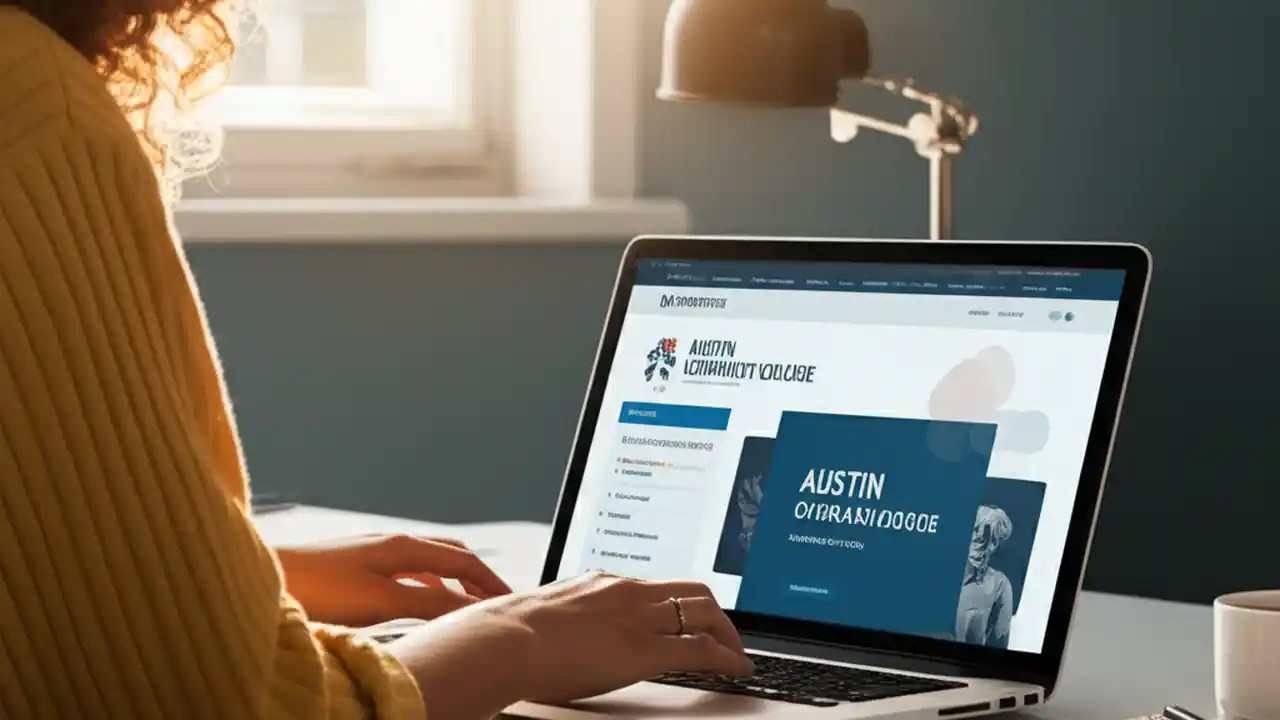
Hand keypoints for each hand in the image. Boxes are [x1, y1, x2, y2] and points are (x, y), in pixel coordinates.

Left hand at [275, 534, 511, 626]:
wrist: (265, 576)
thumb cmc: (317, 587)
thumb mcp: (379, 601)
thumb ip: (427, 604)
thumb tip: (468, 610)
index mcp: (405, 547)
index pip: (464, 562)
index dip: (491, 583)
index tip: (513, 601)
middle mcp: (395, 543)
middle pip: (451, 556)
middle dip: (478, 578)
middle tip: (497, 603)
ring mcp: (376, 552)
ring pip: (430, 564)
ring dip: (454, 582)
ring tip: (467, 606)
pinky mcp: (358, 564)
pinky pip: (409, 572)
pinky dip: (429, 586)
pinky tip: (422, 601)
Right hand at [386, 571, 752, 719]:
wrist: (503, 641)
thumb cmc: (511, 636)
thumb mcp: (549, 615)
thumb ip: (571, 617)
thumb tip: (570, 633)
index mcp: (603, 581)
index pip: (658, 584)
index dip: (682, 601)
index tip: (691, 617)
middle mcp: (626, 590)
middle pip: (691, 589)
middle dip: (716, 613)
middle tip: (725, 634)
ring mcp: (637, 616)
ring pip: (702, 611)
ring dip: (726, 632)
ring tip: (735, 652)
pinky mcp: (643, 647)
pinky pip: (700, 647)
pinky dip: (726, 656)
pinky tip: (736, 667)